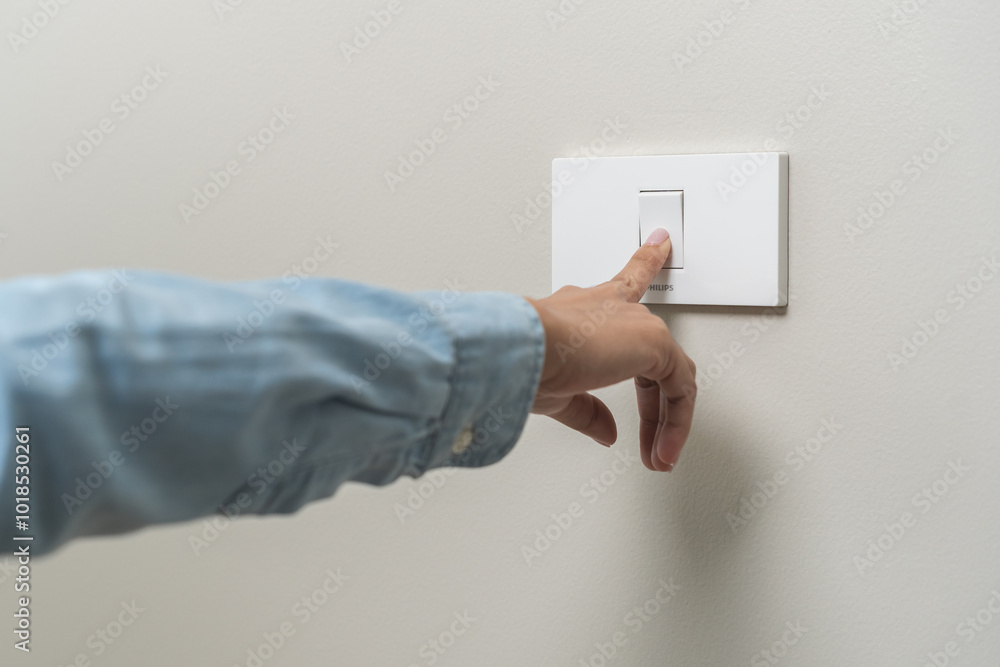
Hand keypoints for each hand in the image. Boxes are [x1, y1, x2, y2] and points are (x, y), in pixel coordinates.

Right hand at [525, 228, 695, 471]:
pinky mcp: (652, 342)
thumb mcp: (558, 394)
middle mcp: (613, 307)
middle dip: (656, 399)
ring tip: (660, 453)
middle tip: (656, 439)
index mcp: (586, 308)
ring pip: (669, 369)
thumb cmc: (523, 361)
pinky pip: (680, 387)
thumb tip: (607, 431)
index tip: (660, 242)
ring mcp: (635, 322)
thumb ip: (587, 411)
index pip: (624, 282)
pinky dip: (675, 421)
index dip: (645, 262)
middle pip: (652, 346)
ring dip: (666, 418)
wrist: (519, 348)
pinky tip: (664, 443)